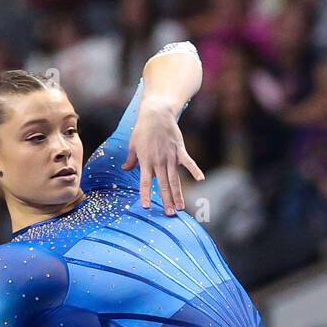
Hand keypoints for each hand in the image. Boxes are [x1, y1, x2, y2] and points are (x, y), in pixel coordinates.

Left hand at [124, 98, 204, 215]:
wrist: (156, 113)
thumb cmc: (142, 129)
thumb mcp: (132, 145)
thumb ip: (130, 160)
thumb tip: (125, 169)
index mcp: (145, 161)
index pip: (145, 182)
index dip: (146, 195)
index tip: (147, 207)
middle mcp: (158, 161)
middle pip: (163, 185)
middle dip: (166, 200)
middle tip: (169, 214)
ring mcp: (170, 156)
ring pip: (175, 179)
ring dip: (178, 194)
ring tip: (180, 207)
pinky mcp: (180, 150)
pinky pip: (188, 162)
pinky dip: (195, 170)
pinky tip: (201, 179)